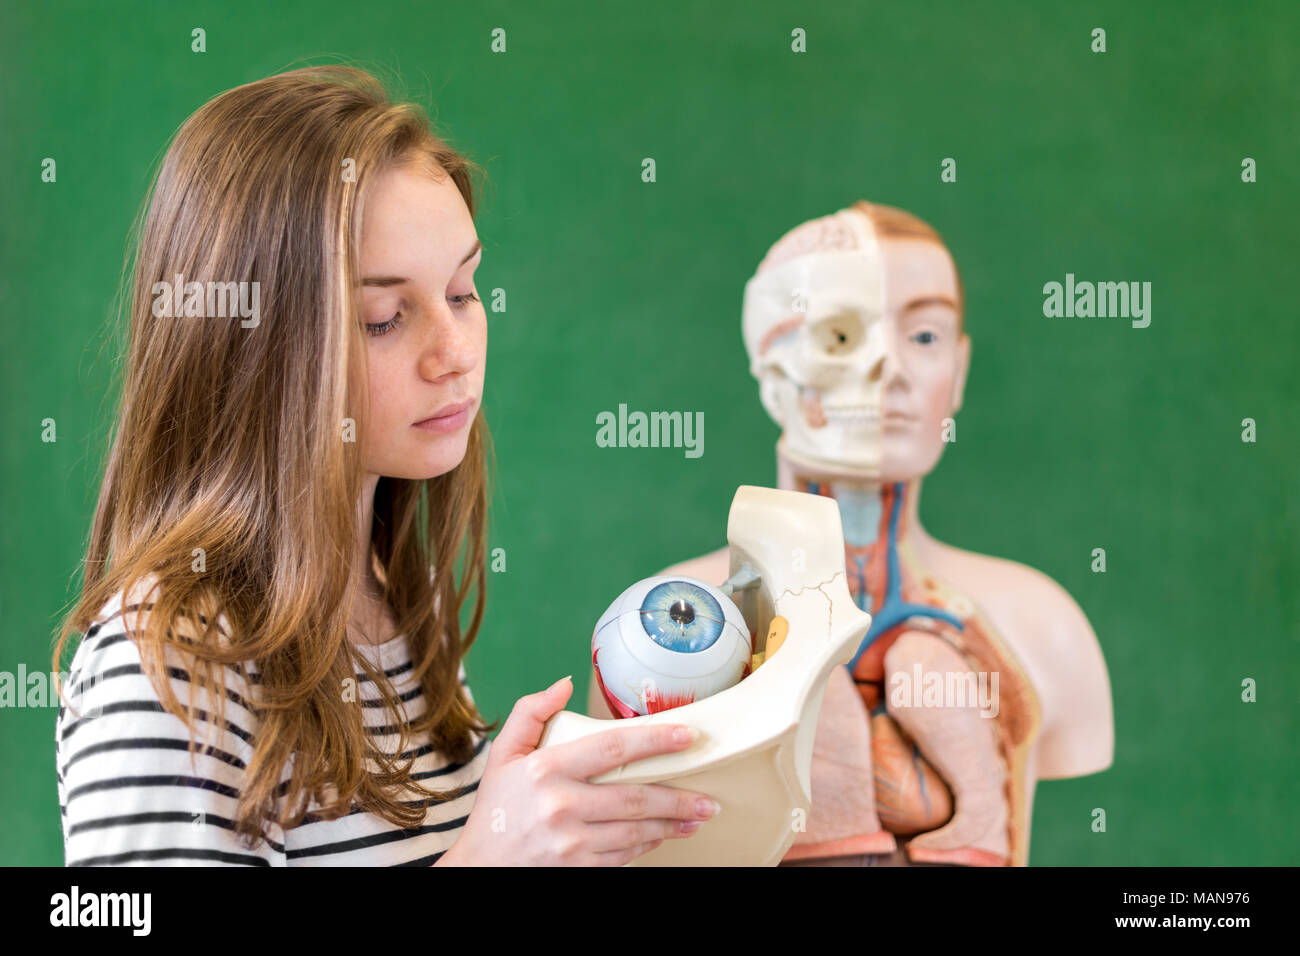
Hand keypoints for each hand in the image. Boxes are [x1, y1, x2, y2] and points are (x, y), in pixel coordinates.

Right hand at [439, 676, 719, 864]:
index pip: (611, 748)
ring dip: (673, 824)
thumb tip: (564, 684)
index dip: (654, 740)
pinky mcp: (578, 869)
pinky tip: (664, 834)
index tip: (686, 735)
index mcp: (546, 770)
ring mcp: (571, 843)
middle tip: (707, 795)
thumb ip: (530, 712)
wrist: (479, 869)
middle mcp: (561, 806)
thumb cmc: (495, 809)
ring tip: (698, 815)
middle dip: (679, 797)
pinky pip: (624, 855)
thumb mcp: (503, 754)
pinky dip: (648, 844)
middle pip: (635, 798)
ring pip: (636, 831)